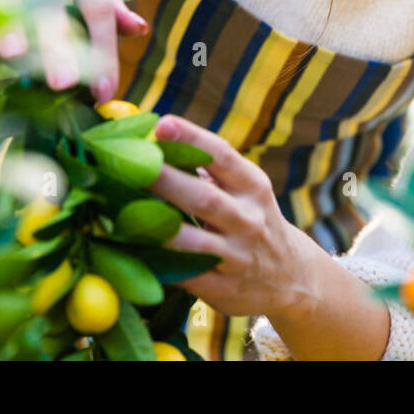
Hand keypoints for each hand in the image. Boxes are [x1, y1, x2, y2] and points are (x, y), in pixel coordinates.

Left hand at [147, 114, 318, 320]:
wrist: (292, 276)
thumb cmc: (253, 220)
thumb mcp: (246, 191)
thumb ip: (211, 170)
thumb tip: (156, 139)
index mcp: (253, 187)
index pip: (222, 156)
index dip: (192, 138)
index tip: (162, 124)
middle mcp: (249, 220)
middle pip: (204, 198)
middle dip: (166, 181)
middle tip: (131, 165)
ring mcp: (237, 257)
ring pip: (193, 243)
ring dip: (157, 228)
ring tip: (121, 212)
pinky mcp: (224, 289)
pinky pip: (186, 276)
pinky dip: (159, 265)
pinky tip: (132, 253)